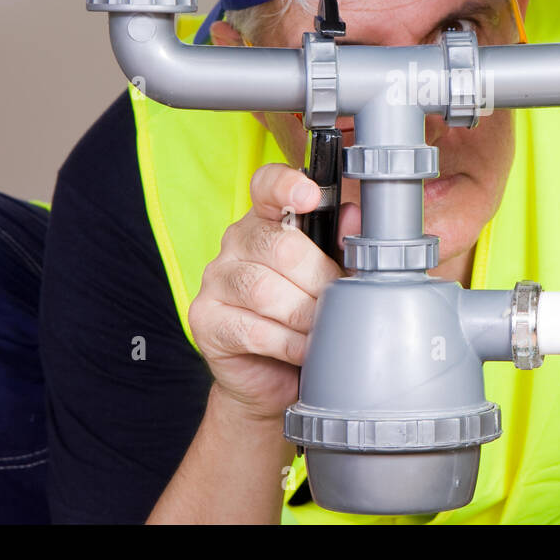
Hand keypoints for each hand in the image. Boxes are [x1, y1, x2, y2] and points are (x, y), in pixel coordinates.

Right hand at [187, 163, 359, 423]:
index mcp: (266, 219)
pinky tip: (303, 350)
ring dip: (305, 316)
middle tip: (337, 302)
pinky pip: (253, 328)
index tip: (310, 196)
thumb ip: (340, 245)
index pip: (267, 186)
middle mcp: (235, 241)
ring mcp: (216, 279)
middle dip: (319, 280)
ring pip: (266, 291)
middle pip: (281, 247)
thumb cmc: (304, 316)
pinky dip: (289, 343)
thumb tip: (355, 218)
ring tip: (321, 329)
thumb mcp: (328, 276)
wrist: (274, 375)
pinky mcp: (205, 318)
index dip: (287, 185)